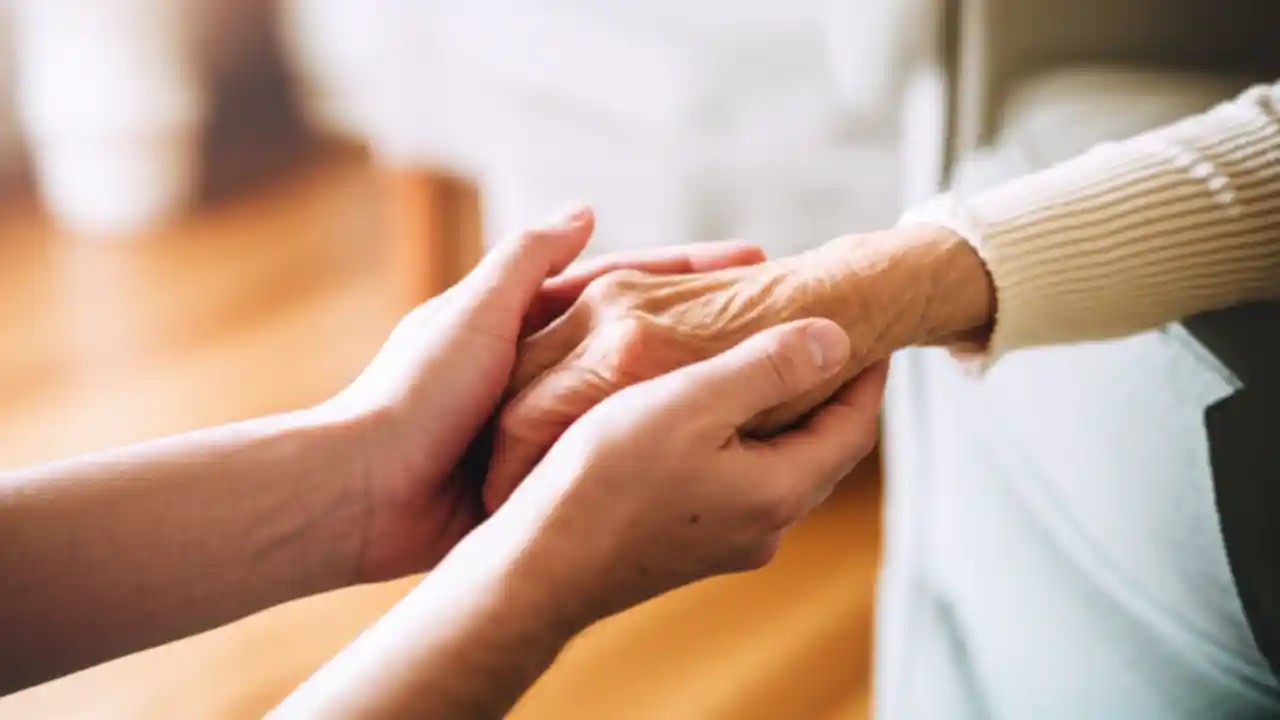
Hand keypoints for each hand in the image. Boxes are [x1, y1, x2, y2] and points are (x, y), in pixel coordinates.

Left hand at [317, 206, 766, 581]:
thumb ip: (529, 259)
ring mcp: (544, 420)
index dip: (681, 268)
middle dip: (699, 322)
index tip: (748, 260)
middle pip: (633, 334)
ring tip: (760, 374)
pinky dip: (650, 437)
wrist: (366, 493)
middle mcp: (539, 365)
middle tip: (775, 315)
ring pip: (628, 394)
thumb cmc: (415, 391)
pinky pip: (605, 448)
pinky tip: (705, 436)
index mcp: (520, 318)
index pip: (618, 281)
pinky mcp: (542, 471)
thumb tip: (588, 209)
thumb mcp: (475, 309)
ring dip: (685, 381)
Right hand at [494, 319, 887, 624]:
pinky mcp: (690, 547)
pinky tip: (711, 418)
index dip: (869, 379)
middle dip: (831, 398)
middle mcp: (765, 527)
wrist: (537, 567)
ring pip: (780, 469)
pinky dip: (746, 443)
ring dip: (785, 420)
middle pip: (822, 452)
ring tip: (771, 370)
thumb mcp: (691, 402)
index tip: (874, 336)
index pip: (854, 428)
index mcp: (778, 491)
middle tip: (828, 345)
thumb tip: (836, 340)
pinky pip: (740, 485)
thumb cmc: (606, 480)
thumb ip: (767, 368)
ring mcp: (727, 543)